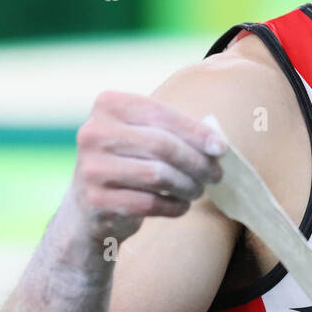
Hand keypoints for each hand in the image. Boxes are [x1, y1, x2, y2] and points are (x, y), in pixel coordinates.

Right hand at [68, 91, 227, 245]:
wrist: (89, 207)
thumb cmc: (130, 162)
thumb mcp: (146, 136)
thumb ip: (178, 132)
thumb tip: (217, 144)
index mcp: (108, 105)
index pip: (162, 114)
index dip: (196, 132)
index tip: (221, 148)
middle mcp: (93, 132)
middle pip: (163, 145)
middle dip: (197, 162)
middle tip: (216, 174)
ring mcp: (91, 168)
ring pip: (158, 175)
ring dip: (188, 185)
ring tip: (198, 190)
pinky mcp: (96, 200)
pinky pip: (150, 203)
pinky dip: (174, 206)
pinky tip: (180, 205)